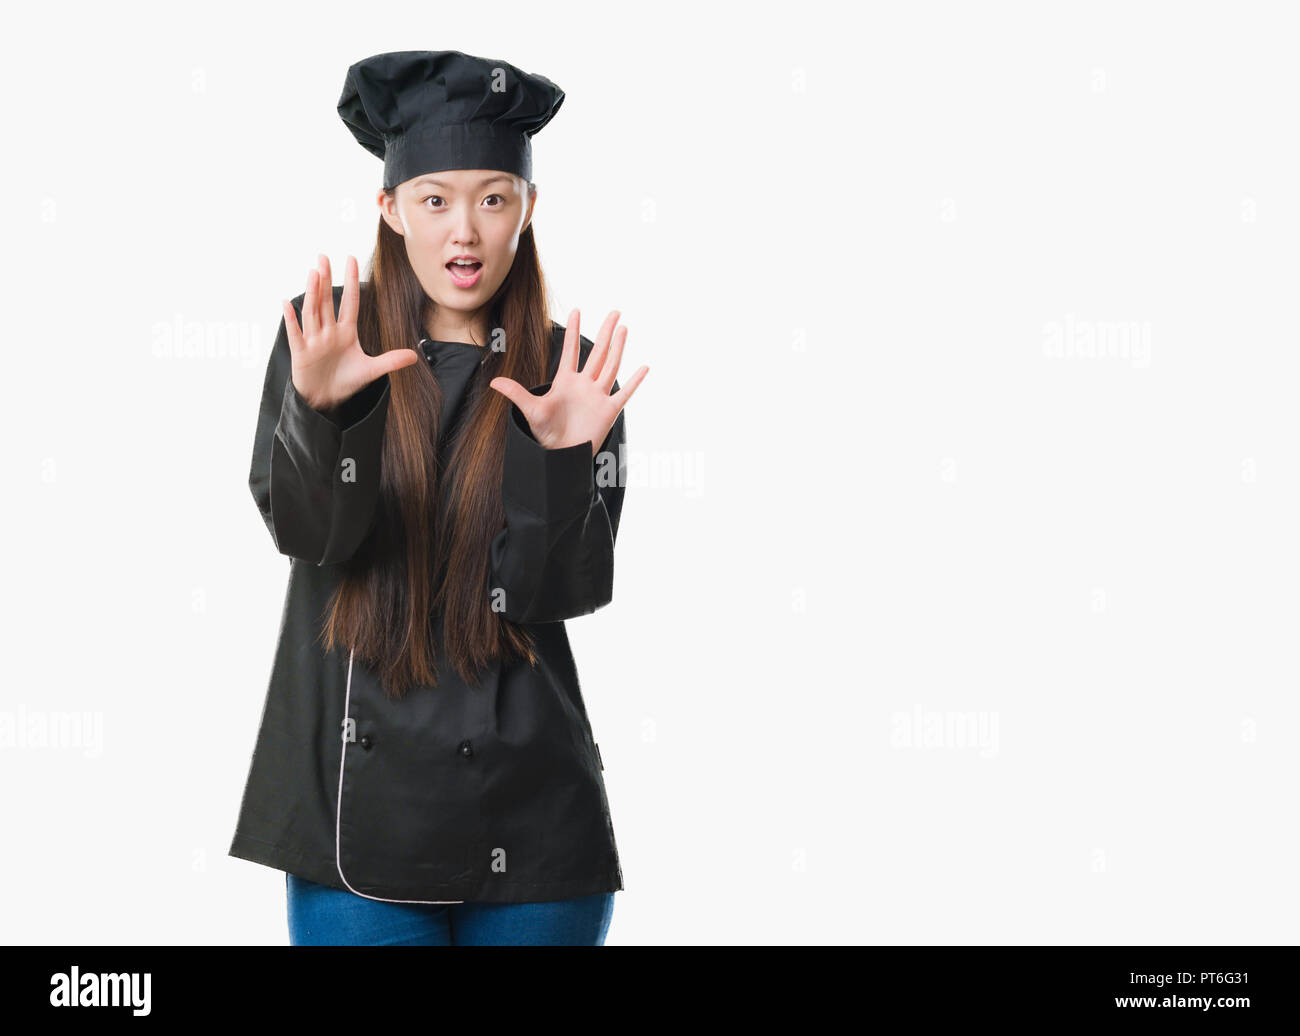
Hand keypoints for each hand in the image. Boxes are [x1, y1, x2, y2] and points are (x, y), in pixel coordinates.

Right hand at [284, 254, 420, 413]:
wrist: (326, 400)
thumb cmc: (345, 381)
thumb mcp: (371, 371)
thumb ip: (390, 361)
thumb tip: (414, 356)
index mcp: (346, 332)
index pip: (350, 302)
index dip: (351, 282)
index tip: (351, 259)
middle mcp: (329, 332)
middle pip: (327, 301)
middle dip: (326, 279)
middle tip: (323, 256)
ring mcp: (314, 340)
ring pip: (313, 313)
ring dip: (312, 293)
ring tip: (313, 272)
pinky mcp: (302, 353)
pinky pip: (296, 334)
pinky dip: (292, 320)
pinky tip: (287, 304)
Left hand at [489, 309, 647, 456]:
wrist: (560, 455)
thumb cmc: (545, 434)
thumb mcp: (530, 410)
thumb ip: (516, 393)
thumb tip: (493, 383)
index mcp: (565, 382)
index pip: (572, 351)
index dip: (573, 331)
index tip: (576, 311)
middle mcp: (584, 385)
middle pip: (598, 353)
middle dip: (605, 332)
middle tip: (614, 312)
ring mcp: (598, 396)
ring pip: (611, 366)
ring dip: (618, 347)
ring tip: (624, 329)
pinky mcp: (609, 410)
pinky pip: (625, 393)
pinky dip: (635, 381)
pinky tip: (644, 367)